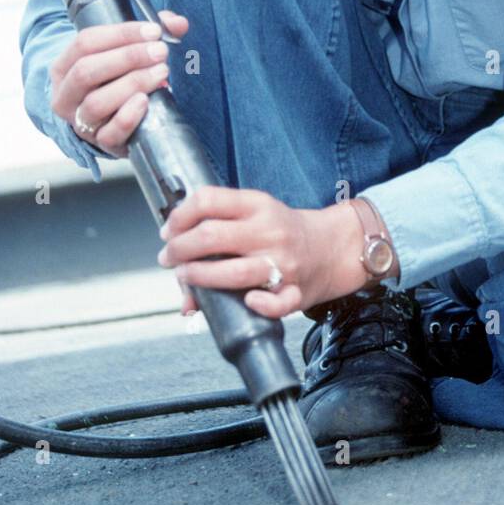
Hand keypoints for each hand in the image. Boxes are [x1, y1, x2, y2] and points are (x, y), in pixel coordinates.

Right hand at [50, 10, 188, 155]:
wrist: (111, 121)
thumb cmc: (116, 80)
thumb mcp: (124, 54)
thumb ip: (149, 35)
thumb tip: (178, 23)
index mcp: (64, 66)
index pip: (85, 42)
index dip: (121, 34)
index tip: (153, 31)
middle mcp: (65, 94)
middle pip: (87, 70)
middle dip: (128, 57)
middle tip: (160, 51)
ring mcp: (80, 122)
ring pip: (96, 102)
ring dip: (132, 83)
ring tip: (161, 73)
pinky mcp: (100, 143)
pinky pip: (109, 134)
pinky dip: (128, 118)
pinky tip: (146, 101)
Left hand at [157, 188, 375, 319]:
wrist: (333, 247)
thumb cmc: (285, 232)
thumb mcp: (256, 216)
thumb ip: (219, 229)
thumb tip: (177, 267)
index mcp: (258, 205)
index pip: (209, 200)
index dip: (180, 216)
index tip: (169, 231)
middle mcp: (269, 231)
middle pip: (212, 236)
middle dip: (180, 249)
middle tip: (169, 259)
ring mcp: (283, 262)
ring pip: (235, 272)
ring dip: (200, 278)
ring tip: (185, 277)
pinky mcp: (296, 291)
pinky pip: (277, 303)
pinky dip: (259, 304)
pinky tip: (246, 301)